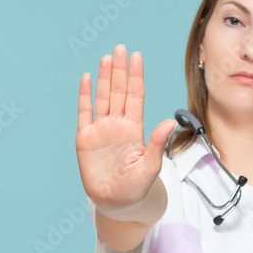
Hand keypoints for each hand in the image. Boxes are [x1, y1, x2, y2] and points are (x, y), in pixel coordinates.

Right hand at [76, 44, 177, 215]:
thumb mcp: (151, 167)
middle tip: (121, 48)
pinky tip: (88, 78)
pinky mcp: (85, 139)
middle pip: (119, 92)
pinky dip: (85, 96)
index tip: (137, 57)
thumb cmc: (138, 188)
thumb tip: (168, 122)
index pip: (135, 97)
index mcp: (135, 129)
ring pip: (103, 98)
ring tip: (107, 58)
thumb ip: (157, 144)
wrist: (118, 204)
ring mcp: (101, 130)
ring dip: (105, 78)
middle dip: (120, 70)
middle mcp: (118, 125)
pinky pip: (84, 113)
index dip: (136, 77)